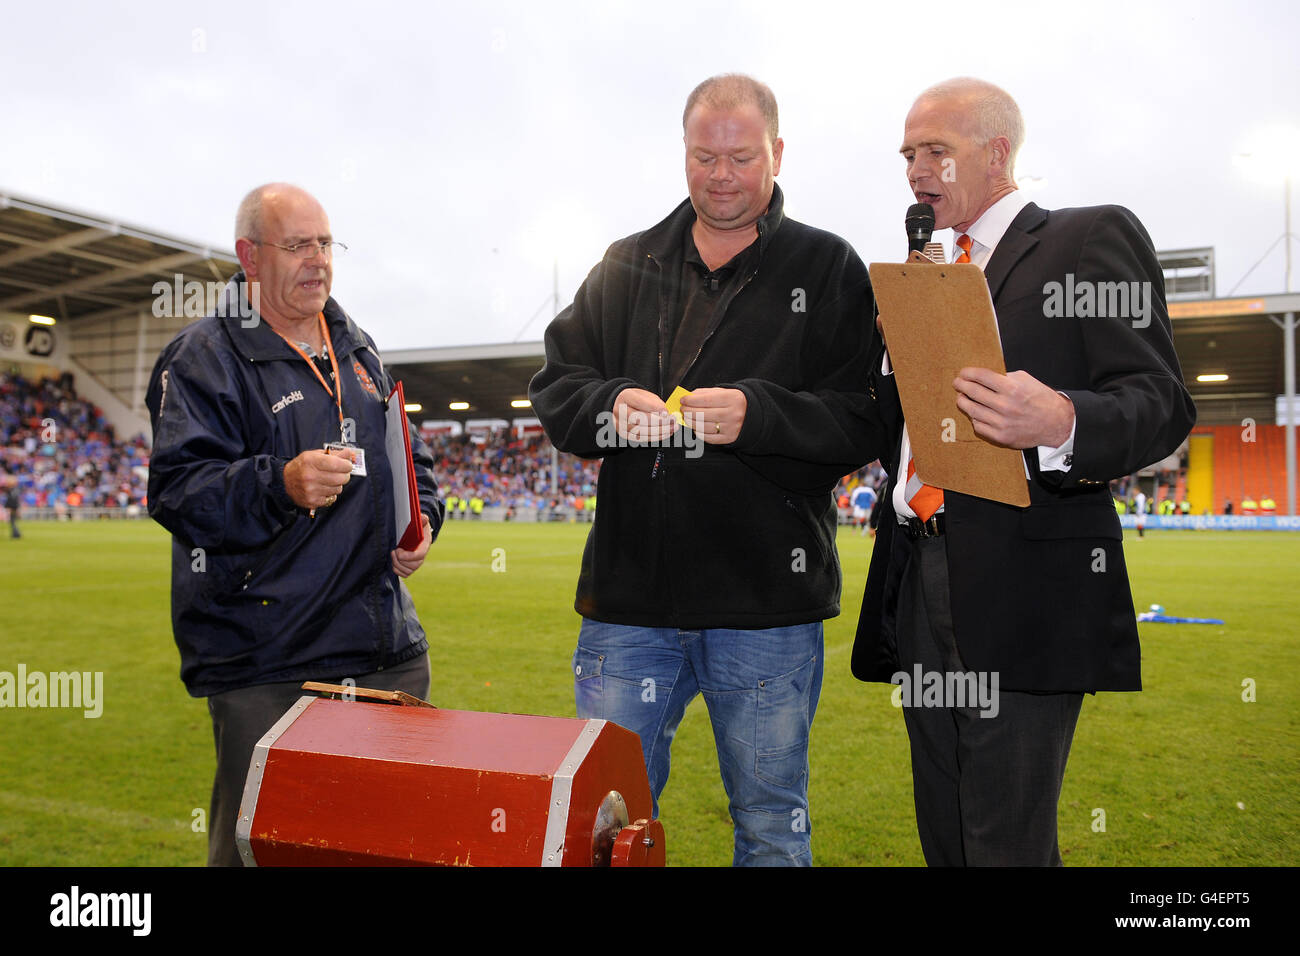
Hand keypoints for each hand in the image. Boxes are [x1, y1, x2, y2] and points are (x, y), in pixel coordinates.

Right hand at [283, 448, 354, 509]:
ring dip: (337, 485)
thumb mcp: (314, 455)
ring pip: (338, 489)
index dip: (346, 465)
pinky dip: (330, 493)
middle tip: (341, 473)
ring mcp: (311, 490)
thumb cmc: (301, 467)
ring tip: (329, 480)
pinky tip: (323, 488)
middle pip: (341, 478)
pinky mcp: (313, 501)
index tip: (347, 465)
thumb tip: (348, 453)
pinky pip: (332, 498)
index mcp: (311, 461)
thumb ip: (333, 454)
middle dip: (345, 475)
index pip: (337, 464)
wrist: (284, 482)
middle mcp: (310, 476)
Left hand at [392, 512, 432, 576]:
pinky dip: (397, 570)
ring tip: (393, 554)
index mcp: (425, 547)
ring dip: (397, 564)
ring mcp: (416, 564)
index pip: (419, 555)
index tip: (398, 550)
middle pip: (413, 566)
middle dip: (400, 560)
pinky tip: (394, 561)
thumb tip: (423, 518)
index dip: (408, 556)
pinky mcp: (410, 568)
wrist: (417, 536)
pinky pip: (405, 574)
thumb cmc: (418, 529)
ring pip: (407, 571)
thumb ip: (422, 519)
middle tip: (393, 550)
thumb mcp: (421, 522)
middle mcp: (422, 558)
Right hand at [612, 387, 676, 441]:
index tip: (666, 412)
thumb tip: (665, 413)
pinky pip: (642, 438)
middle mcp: (620, 411)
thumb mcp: (645, 395)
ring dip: (660, 431)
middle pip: (640, 419)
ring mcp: (621, 424)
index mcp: (625, 397)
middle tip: (672, 421)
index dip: (654, 408)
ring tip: (672, 428)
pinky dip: (656, 437)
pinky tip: (665, 433)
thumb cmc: (636, 400)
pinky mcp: (625, 434)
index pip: (639, 403)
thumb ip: (655, 402)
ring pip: (642, 431)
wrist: (624, 406)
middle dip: (660, 421)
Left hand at [680, 387, 747, 444]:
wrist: (751, 415)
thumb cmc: (733, 402)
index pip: (706, 400)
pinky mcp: (729, 438)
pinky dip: (698, 432)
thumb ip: (705, 393)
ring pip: (704, 426)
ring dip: (691, 422)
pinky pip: (708, 437)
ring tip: (686, 418)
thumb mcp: (723, 392)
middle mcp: (733, 414)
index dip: (691, 400)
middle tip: (682, 409)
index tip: (683, 400)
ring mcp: (731, 427)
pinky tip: (695, 427)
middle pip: (703, 414)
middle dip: (688, 411)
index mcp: (732, 399)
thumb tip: (687, 397)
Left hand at [953, 368, 1073, 448]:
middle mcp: (1005, 405)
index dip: (968, 373)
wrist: (1055, 423)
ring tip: (961, 397)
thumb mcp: (1026, 380)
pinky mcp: (1001, 436)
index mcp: (1012, 388)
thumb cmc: (1040, 399)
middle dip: (961, 385)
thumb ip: (1004, 377)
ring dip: (963, 401)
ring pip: (972, 410)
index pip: (981, 376)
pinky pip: (978, 426)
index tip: (963, 373)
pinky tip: (974, 412)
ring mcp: (1002, 422)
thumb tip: (982, 376)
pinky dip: (974, 418)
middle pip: (973, 392)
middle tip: (957, 383)